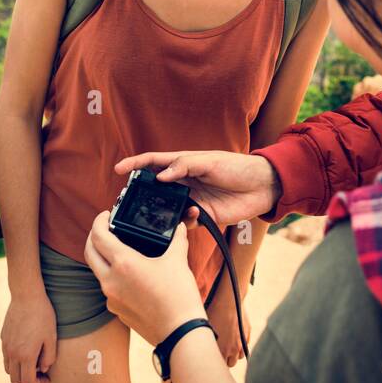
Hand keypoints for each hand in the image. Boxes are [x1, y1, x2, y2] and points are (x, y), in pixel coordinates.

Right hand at [0, 291, 56, 382]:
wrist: (26, 296)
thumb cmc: (43, 315)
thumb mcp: (51, 337)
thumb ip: (48, 357)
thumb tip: (42, 368)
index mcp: (25, 355)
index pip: (28, 381)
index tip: (47, 379)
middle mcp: (12, 353)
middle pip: (15, 379)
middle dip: (28, 382)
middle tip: (40, 375)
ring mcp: (5, 346)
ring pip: (8, 369)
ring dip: (19, 372)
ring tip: (33, 363)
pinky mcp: (3, 338)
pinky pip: (6, 357)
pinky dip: (14, 361)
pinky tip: (26, 351)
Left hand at [83, 211, 205, 347]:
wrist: (180, 332)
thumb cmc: (178, 296)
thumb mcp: (178, 261)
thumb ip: (176, 240)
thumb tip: (179, 229)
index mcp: (123, 263)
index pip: (98, 236)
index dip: (99, 221)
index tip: (106, 215)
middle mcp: (111, 280)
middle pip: (89, 253)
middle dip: (93, 238)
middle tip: (105, 229)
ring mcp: (111, 298)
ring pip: (98, 272)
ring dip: (102, 258)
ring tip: (120, 251)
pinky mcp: (117, 311)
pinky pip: (108, 289)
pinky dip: (113, 277)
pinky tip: (130, 276)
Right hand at [113, 151, 281, 226]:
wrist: (262, 186)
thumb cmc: (237, 167)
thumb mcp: (209, 161)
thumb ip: (184, 166)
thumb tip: (160, 176)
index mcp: (183, 164)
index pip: (153, 163)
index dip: (135, 165)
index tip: (119, 170)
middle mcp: (184, 182)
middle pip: (155, 187)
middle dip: (142, 192)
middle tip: (132, 199)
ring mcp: (191, 199)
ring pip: (167, 207)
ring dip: (162, 210)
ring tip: (160, 210)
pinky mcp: (202, 216)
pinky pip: (184, 221)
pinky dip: (184, 220)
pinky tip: (193, 213)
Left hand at [206, 276, 251, 366]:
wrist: (229, 301)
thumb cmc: (214, 313)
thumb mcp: (206, 328)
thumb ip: (206, 342)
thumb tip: (199, 346)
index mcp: (220, 350)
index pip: (219, 365)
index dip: (216, 361)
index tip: (213, 357)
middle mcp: (232, 349)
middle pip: (231, 363)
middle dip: (226, 359)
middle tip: (221, 351)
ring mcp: (242, 342)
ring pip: (240, 356)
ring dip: (235, 353)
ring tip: (229, 345)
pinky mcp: (248, 334)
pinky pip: (245, 345)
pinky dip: (241, 344)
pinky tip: (236, 337)